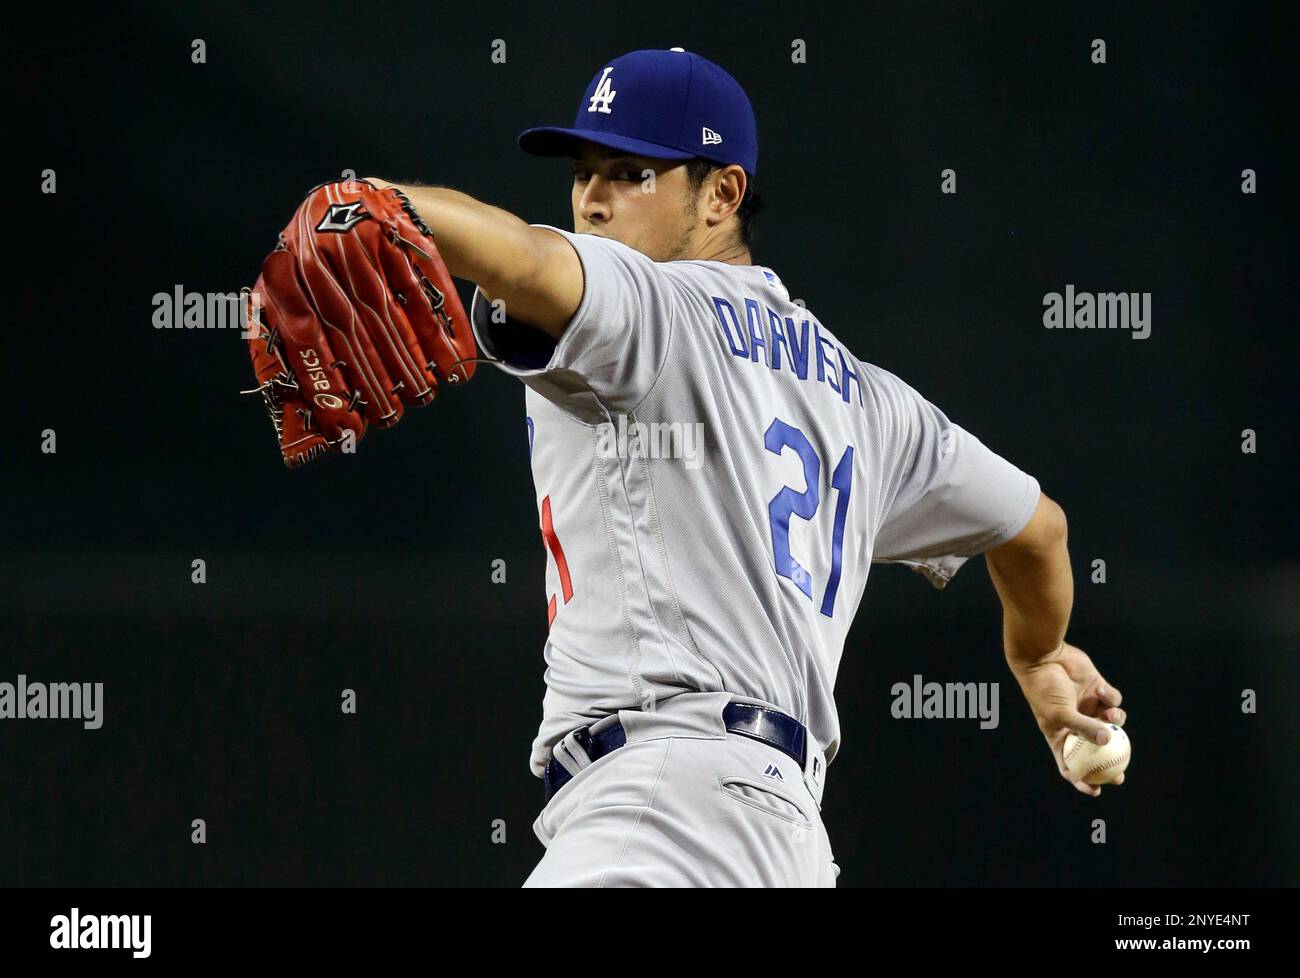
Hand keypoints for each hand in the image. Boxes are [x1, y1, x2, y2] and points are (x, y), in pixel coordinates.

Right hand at [1005, 642, 1126, 796]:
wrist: (1043, 656)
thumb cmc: (1044, 689)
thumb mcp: (1060, 713)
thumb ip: (1084, 728)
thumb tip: (1108, 742)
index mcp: (1060, 733)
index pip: (1070, 763)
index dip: (1083, 780)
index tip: (1097, 790)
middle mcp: (1076, 722)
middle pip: (1097, 749)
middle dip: (1110, 763)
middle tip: (1121, 773)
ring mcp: (1088, 706)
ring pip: (1110, 723)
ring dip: (1116, 722)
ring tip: (1113, 717)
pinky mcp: (1098, 689)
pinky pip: (1112, 699)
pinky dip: (1111, 698)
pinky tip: (1101, 690)